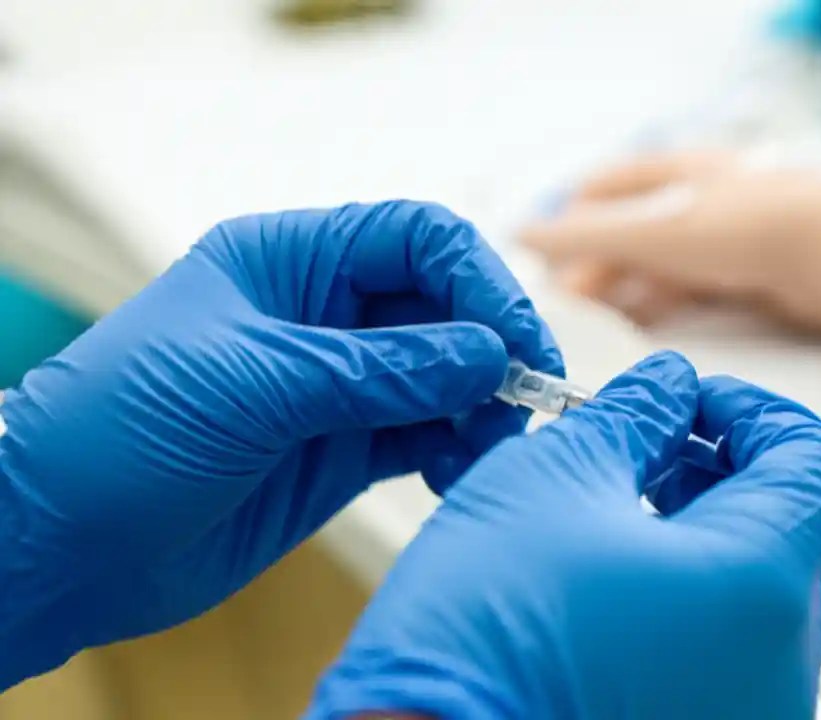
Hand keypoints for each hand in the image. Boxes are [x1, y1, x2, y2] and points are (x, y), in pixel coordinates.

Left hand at [0, 201, 560, 688]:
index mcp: (292, 262)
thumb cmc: (121, 433)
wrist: (59, 544)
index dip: (477, 282)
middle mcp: (324, 315)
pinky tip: (459, 473)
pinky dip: (457, 450)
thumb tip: (487, 354)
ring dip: (483, 406)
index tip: (516, 342)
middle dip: (492, 350)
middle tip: (523, 402)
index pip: (416, 240)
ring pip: (446, 377)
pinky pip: (427, 436)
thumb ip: (381, 370)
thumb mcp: (255, 385)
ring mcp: (338, 386)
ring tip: (490, 448)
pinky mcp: (343, 451)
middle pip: (444, 308)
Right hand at [306, 352, 820, 719]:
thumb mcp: (549, 483)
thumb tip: (667, 387)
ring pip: (767, 602)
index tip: (693, 400)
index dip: (757, 412)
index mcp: (760, 585)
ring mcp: (751, 716)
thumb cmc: (479, 639)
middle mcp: (782, 666)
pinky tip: (620, 583)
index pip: (817, 464)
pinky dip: (697, 604)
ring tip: (624, 511)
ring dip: (713, 536)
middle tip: (656, 448)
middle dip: (734, 473)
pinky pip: (733, 659)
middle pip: (802, 533)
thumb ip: (631, 417)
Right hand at [521, 151, 820, 333]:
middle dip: (598, 266)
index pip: (616, 184)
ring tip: (589, 328)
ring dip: (624, 294)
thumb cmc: (742, 224)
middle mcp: (704, 201)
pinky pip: (691, 295)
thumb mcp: (651, 231)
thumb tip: (521, 234)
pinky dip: (658, 311)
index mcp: (681, 172)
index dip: (577, 213)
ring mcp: (730, 241)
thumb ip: (585, 236)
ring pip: (663, 269)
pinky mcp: (752, 281)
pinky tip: (635, 335)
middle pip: (638, 234)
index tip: (544, 247)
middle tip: (563, 305)